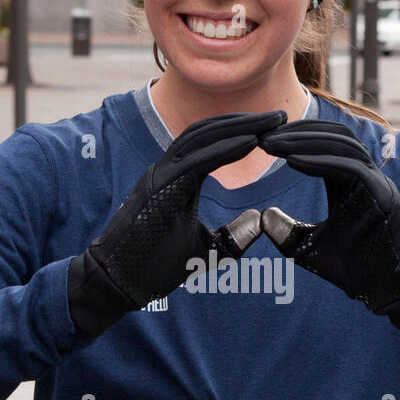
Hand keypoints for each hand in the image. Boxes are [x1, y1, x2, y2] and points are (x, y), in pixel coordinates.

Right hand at [67, 109, 285, 337]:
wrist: (118, 283)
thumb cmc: (155, 267)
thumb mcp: (207, 250)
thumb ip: (233, 235)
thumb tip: (259, 219)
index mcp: (178, 178)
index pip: (211, 143)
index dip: (242, 132)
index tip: (274, 130)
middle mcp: (167, 169)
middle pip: (208, 131)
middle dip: (245, 121)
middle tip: (280, 116)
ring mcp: (160, 176)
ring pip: (200, 137)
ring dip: (238, 127)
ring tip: (271, 123)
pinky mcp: (157, 188)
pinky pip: (195, 160)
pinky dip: (223, 149)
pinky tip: (250, 143)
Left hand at [257, 120, 399, 339]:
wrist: (394, 292)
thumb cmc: (359, 271)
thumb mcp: (311, 249)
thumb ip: (288, 232)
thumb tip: (263, 215)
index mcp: (349, 184)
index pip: (324, 144)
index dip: (294, 138)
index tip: (262, 143)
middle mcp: (365, 177)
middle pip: (333, 135)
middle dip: (297, 132)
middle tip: (263, 137)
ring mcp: (377, 183)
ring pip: (343, 144)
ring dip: (306, 141)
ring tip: (274, 145)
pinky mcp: (383, 195)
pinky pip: (352, 167)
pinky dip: (322, 160)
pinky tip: (293, 161)